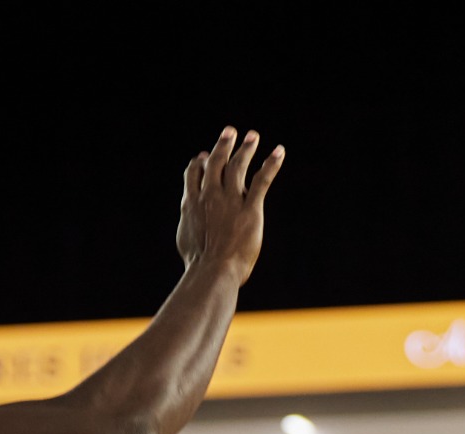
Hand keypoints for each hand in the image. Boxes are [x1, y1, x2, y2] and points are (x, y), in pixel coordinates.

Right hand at [176, 128, 284, 278]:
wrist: (213, 270)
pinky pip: (262, 181)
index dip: (199, 163)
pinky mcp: (250, 209)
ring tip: (252, 136)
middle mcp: (209, 195)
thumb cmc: (199, 263)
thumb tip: (188, 221)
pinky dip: (271, 164)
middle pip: (216, 163)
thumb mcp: (186, 240)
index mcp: (191, 203)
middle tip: (230, 132)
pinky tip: (279, 152)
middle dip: (223, 145)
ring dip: (246, 148)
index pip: (194, 174)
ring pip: (237, 167)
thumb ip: (189, 223)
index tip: (202, 156)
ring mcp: (230, 201)